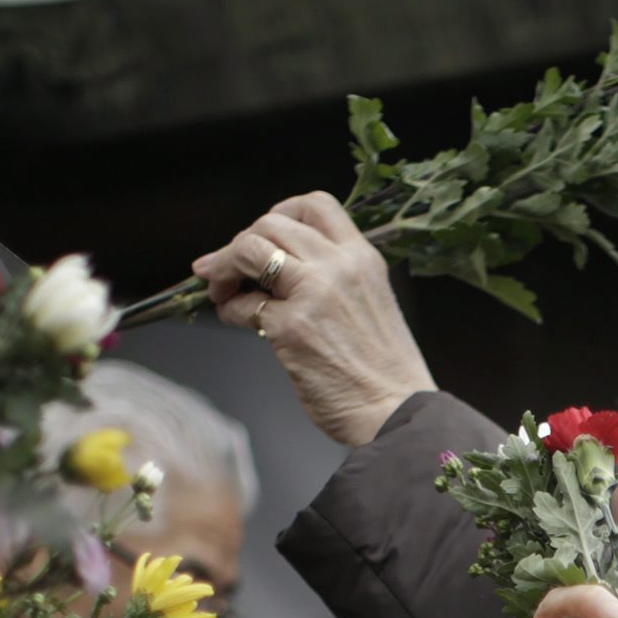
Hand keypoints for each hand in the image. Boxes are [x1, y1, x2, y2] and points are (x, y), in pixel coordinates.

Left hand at [195, 192, 436, 447]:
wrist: (397, 412)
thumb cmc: (384, 371)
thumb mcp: (370, 304)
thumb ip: (334, 279)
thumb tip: (279, 268)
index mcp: (363, 258)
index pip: (315, 205)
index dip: (279, 212)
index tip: (265, 235)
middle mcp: (339, 267)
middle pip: (271, 224)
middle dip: (240, 243)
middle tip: (230, 268)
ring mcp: (314, 294)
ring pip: (249, 248)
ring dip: (224, 266)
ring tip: (221, 289)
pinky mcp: (291, 328)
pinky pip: (243, 304)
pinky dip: (230, 309)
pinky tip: (237, 319)